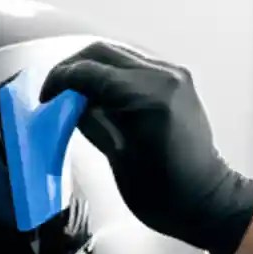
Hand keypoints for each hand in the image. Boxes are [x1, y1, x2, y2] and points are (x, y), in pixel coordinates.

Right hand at [40, 42, 252, 253]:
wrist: (206, 201)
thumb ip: (91, 121)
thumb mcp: (117, 159)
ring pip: (117, 54)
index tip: (46, 98)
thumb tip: (69, 103)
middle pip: (102, 52)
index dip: (60, 81)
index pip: (90, 71)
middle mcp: (164, 77)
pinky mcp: (177, 82)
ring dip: (91, 69)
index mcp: (148, 97)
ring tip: (73, 95)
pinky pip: (134, 66)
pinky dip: (111, 75)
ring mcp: (173, 76)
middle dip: (72, 69)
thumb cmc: (165, 193)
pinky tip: (99, 96)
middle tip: (54, 92)